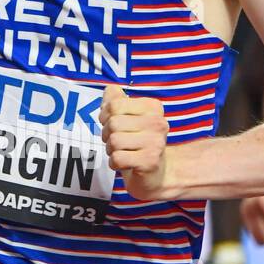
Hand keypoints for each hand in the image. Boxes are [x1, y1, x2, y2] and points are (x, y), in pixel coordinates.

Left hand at [99, 86, 168, 200]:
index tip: (114, 125)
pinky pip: (117, 158)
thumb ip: (116, 101)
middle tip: (118, 142)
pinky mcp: (150, 162)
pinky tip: (126, 163)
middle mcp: (158, 122)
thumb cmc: (136, 143)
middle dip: (107, 135)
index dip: (105, 116)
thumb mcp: (126, 118)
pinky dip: (115, 163)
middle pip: (113, 123)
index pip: (114, 104)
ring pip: (114, 141)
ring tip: (123, 152)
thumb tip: (110, 89)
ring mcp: (156, 142)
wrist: (154, 174)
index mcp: (153, 107)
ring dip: (112, 150)